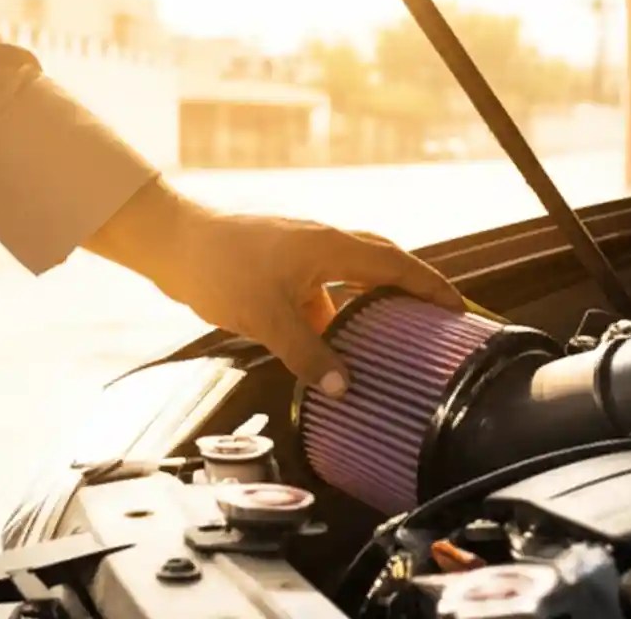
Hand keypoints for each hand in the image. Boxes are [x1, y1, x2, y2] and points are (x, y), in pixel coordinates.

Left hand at [84, 177, 463, 397]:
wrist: (171, 242)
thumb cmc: (219, 266)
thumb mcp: (267, 317)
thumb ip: (307, 353)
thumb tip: (344, 388)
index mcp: (331, 246)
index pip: (397, 264)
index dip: (431, 287)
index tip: (460, 310)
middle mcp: (324, 244)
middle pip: (383, 264)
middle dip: (413, 292)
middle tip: (438, 322)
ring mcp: (304, 254)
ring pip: (351, 280)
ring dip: (371, 307)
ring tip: (391, 343)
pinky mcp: (284, 267)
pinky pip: (323, 292)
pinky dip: (335, 316)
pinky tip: (331, 348)